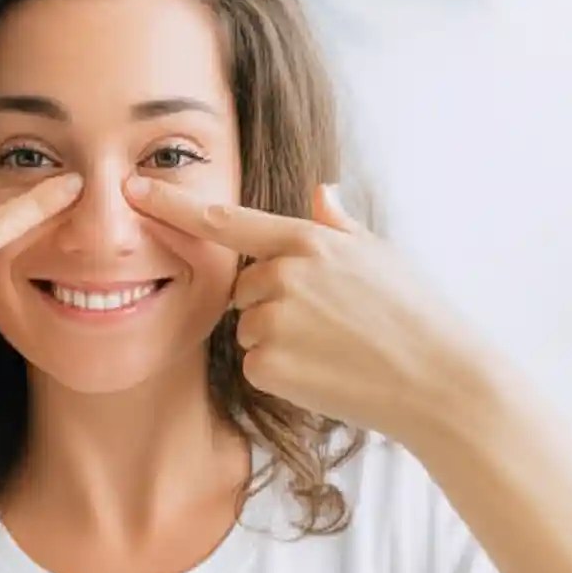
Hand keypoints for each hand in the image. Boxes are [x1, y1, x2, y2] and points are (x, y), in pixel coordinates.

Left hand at [125, 177, 486, 441]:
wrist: (439, 382)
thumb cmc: (415, 315)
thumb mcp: (379, 256)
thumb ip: (336, 225)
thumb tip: (321, 190)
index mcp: (306, 241)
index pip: (225, 219)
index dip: (172, 204)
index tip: (132, 190)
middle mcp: (282, 275)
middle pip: (244, 287)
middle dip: (273, 302)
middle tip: (330, 322)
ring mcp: (272, 321)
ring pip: (249, 327)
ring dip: (278, 339)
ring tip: (334, 348)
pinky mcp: (267, 366)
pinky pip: (256, 364)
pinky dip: (283, 372)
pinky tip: (325, 373)